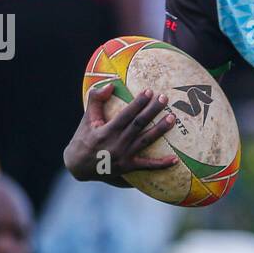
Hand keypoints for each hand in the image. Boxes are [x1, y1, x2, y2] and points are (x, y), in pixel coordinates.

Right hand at [63, 82, 178, 181]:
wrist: (78, 166)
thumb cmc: (84, 138)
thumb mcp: (86, 118)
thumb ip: (96, 99)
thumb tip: (110, 85)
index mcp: (107, 130)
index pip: (126, 114)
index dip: (139, 103)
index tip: (150, 91)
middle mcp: (117, 143)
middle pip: (139, 124)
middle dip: (153, 110)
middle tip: (165, 98)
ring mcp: (124, 156)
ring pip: (146, 141)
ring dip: (160, 129)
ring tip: (172, 118)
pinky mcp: (129, 167)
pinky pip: (148, 166)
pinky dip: (162, 164)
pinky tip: (175, 159)